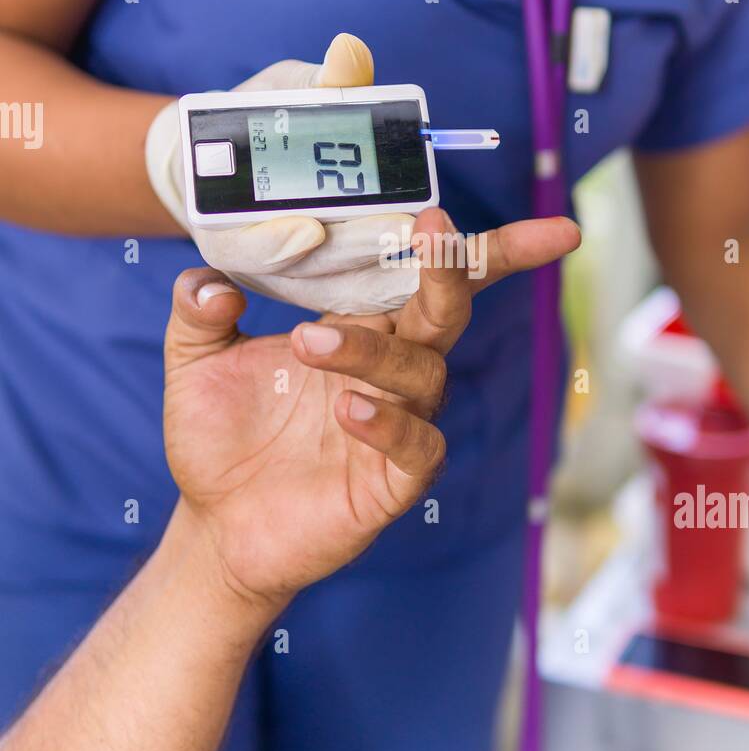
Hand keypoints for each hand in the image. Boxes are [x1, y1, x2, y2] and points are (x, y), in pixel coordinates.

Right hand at [145, 32, 420, 313]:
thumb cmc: (252, 121)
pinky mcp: (323, 288)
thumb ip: (316, 83)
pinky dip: (395, 283)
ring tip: (432, 250)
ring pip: (337, 288)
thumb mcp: (278, 93)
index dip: (272, 242)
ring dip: (386, 273)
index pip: (241, 245)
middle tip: (403, 228)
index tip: (310, 230)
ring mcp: (287, 281)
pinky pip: (360, 294)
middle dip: (354, 246)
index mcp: (218, 220)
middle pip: (303, 267)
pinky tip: (435, 269)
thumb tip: (349, 53)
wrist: (233, 161)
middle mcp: (251, 263)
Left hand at [163, 207, 580, 622]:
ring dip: (371, 351)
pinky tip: (347, 412)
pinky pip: (418, 446)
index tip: (553, 228)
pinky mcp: (393, 479)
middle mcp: (392, 368)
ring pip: (422, 371)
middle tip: (430, 227)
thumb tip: (212, 281)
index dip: (483, 248)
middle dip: (450, 266)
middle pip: (445, 309)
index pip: (427, 277)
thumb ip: (196, 311)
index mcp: (362, 326)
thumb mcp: (194, 363)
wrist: (217, 523)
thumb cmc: (221, 435)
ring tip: (307, 343)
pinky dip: (389, 424)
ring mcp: (399, 422)